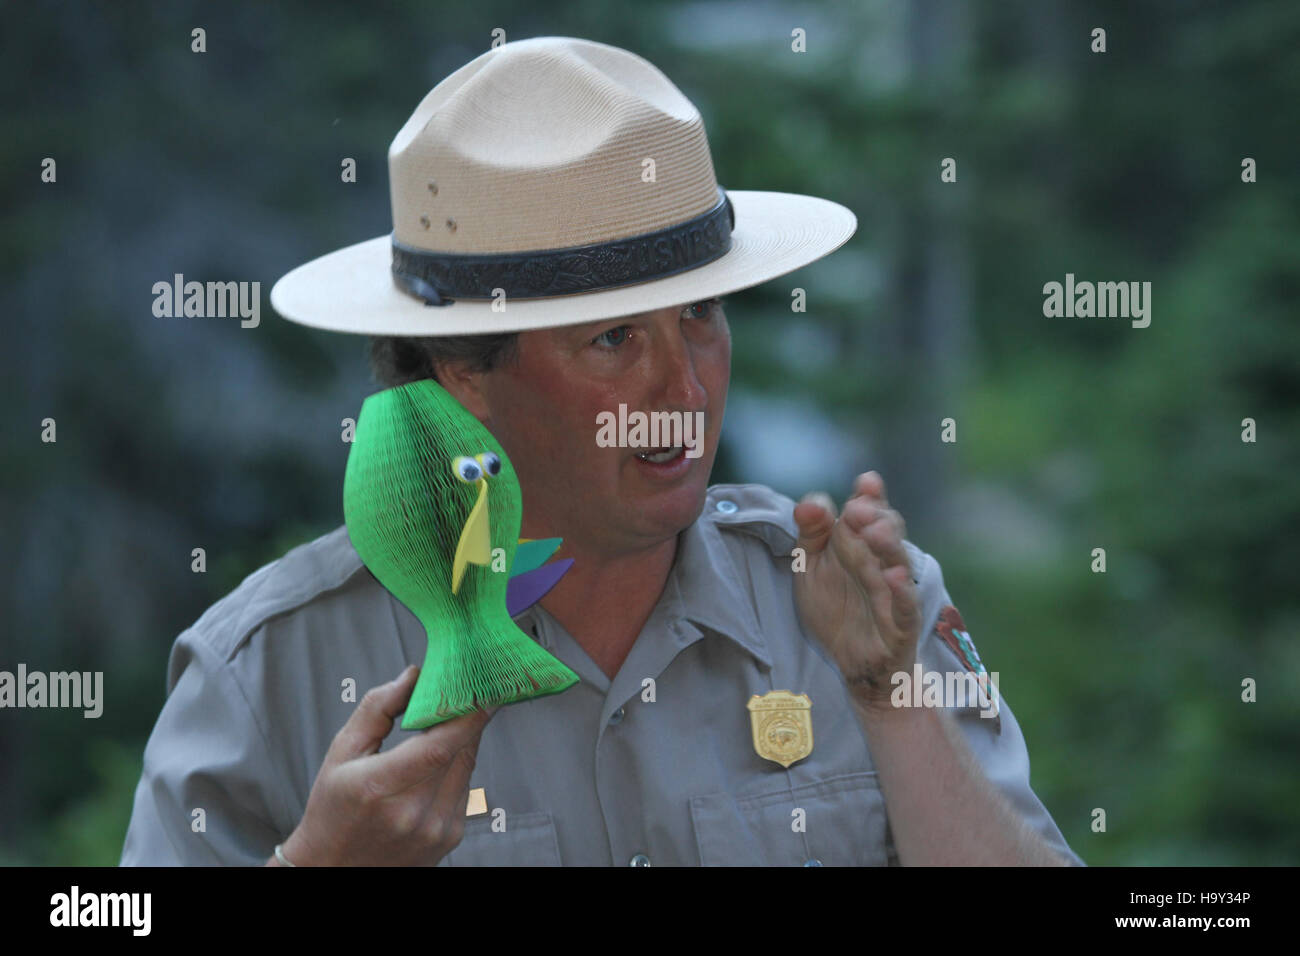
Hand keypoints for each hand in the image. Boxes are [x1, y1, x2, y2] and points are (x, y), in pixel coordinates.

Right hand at [278, 665, 492, 865]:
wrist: (334, 869)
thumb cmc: (333, 809)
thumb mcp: (342, 752)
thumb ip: (377, 708)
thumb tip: (414, 676)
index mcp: (380, 788)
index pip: (438, 747)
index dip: (467, 714)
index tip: (482, 686)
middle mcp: (414, 814)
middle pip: (460, 751)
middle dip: (466, 716)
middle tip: (466, 687)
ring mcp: (436, 830)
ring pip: (467, 766)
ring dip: (463, 739)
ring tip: (447, 721)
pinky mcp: (451, 837)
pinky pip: (465, 786)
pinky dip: (458, 765)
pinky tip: (440, 759)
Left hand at [792, 472, 921, 708]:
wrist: (853, 665)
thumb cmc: (836, 609)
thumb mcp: (811, 568)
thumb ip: (811, 534)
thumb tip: (810, 502)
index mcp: (861, 544)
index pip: (870, 512)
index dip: (870, 497)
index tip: (866, 482)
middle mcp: (881, 563)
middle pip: (886, 531)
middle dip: (875, 516)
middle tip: (858, 509)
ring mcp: (893, 593)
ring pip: (897, 563)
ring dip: (887, 546)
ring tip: (874, 532)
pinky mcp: (900, 624)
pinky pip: (905, 606)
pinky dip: (902, 592)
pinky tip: (893, 578)